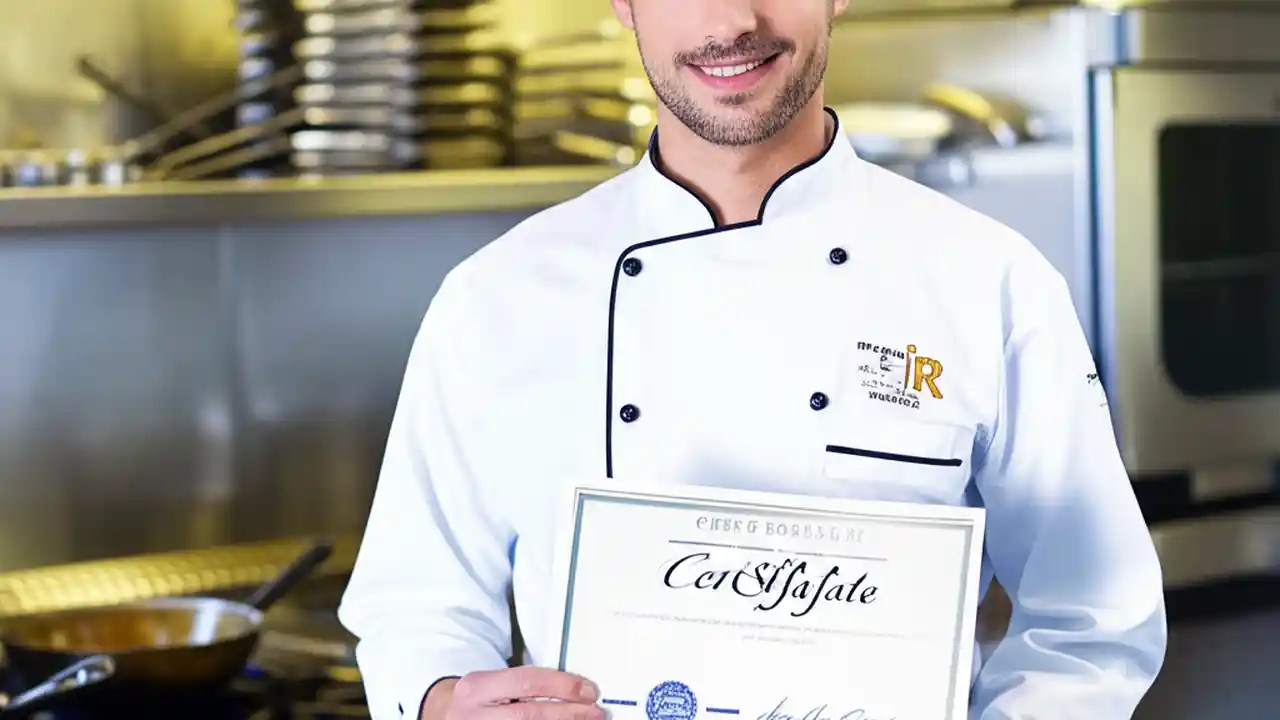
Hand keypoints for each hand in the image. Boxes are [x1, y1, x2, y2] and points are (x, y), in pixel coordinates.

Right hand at [422, 668, 603, 719]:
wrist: (442, 717)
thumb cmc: (478, 700)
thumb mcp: (492, 684)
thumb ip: (523, 685)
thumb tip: (572, 689)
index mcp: (477, 686)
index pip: (527, 681)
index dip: (562, 686)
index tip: (588, 690)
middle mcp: (474, 713)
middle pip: (529, 713)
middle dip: (567, 713)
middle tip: (595, 712)